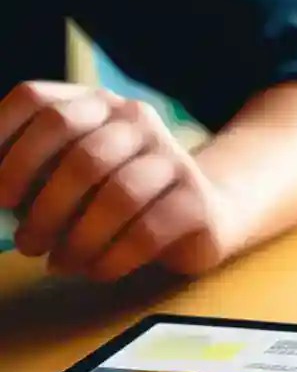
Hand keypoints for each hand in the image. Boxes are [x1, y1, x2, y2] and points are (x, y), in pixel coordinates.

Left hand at [0, 81, 237, 280]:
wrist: (202, 210)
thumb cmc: (115, 197)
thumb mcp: (67, 177)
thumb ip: (27, 180)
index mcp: (93, 104)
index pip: (37, 101)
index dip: (3, 142)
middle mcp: (135, 119)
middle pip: (80, 155)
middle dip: (44, 208)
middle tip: (28, 243)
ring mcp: (172, 156)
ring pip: (118, 196)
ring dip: (77, 239)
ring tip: (59, 262)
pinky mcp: (196, 199)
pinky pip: (147, 231)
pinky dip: (111, 259)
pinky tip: (96, 270)